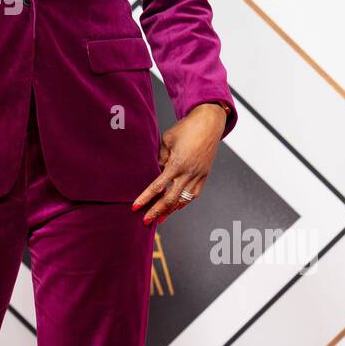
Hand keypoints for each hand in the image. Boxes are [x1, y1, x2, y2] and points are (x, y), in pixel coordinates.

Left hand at [130, 103, 225, 225]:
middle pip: (170, 199)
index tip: (135, 207)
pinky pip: (193, 195)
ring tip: (160, 219)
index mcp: (177, 164)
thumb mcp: (167, 140)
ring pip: (183, 200)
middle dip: (157, 212)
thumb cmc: (186, 128)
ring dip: (170, 211)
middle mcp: (188, 173)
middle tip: (146, 221)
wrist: (209, 123)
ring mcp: (198, 176)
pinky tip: (176, 207)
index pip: (157, 186)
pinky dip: (183, 203)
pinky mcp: (204, 176)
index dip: (145, 198)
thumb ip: (161, 157)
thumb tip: (156, 170)